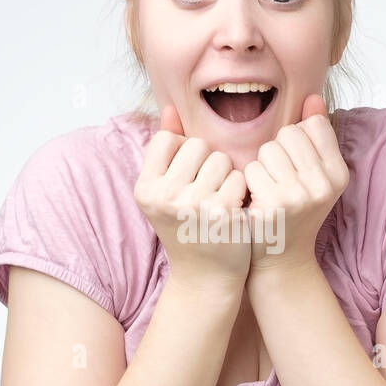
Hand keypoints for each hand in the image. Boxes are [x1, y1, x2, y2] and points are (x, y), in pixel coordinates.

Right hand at [133, 102, 251, 291]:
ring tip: (218, 201)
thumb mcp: (167, 191)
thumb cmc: (187, 227)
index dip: (184, 152)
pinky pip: (238, 178)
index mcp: (145, 188)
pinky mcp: (221, 213)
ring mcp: (192, 205)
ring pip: (220, 159)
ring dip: (226, 176)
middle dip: (207, 163)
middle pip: (197, 145)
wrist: (206, 276)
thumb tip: (170, 109)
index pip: (169, 139)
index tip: (187, 177)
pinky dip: (240, 192)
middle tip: (205, 192)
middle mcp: (164, 196)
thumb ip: (166, 150)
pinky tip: (233, 211)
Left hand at [243, 94, 348, 278]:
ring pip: (268, 149)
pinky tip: (256, 202)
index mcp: (338, 174)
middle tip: (278, 181)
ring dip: (261, 166)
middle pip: (289, 133)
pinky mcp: (273, 206)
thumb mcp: (314, 176)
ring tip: (268, 190)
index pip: (312, 126)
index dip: (295, 141)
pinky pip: (252, 169)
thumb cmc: (294, 212)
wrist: (281, 260)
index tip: (294, 166)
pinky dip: (249, 183)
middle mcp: (324, 185)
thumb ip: (316, 136)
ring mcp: (299, 196)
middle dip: (277, 152)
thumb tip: (313, 98)